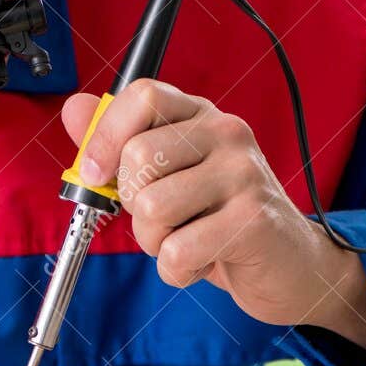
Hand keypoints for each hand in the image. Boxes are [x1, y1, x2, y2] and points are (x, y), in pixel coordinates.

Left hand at [64, 79, 365, 349]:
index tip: (97, 172)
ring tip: (184, 240)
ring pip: (153, 208)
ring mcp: (244, 174)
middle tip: (161, 218)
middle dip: (133, 202)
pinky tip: (203, 261)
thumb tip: (75, 108)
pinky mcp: (254, 221)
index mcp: (201, 115)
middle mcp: (227, 133)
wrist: (290, 266)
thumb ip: (119, 142)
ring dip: (154, 242)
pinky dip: (177, 270)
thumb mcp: (168, 176)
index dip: (106, 137)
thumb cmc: (221, 219)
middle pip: (139, 156)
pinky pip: (177, 252)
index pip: (143, 95)